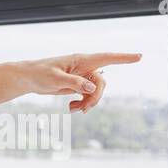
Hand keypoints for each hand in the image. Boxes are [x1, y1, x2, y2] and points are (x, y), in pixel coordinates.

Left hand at [22, 51, 142, 113]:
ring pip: (95, 92)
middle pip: (101, 84)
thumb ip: (74, 83)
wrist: (28, 78)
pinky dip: (82, 105)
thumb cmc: (39, 74)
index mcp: (81, 60)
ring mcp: (82, 77)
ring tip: (72, 110)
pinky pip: (88, 96)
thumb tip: (92, 87)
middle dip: (95, 98)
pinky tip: (71, 109)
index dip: (123, 58)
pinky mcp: (78, 85)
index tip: (139, 57)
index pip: (107, 58)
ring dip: (87, 103)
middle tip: (83, 109)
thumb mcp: (55, 79)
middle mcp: (85, 67)